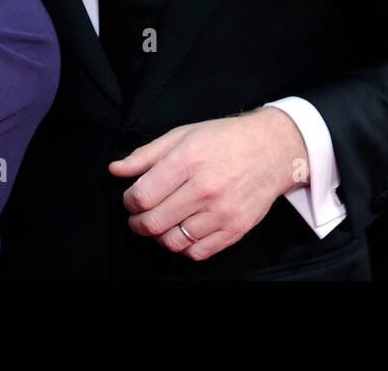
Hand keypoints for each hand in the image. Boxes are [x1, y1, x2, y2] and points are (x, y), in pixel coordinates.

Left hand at [108, 107, 308, 261]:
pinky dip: (182, 247)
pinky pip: (197, 252)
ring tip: (159, 224)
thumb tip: (115, 170)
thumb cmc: (224, 139)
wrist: (271, 150)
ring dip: (158, 236)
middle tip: (137, 217)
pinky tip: (181, 231)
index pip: (142, 195)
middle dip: (137, 223)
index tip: (131, 198)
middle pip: (154, 222)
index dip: (129, 201)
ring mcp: (222, 212)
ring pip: (173, 241)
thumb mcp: (182, 135)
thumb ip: (146, 155)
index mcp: (189, 159)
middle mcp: (205, 188)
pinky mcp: (235, 230)